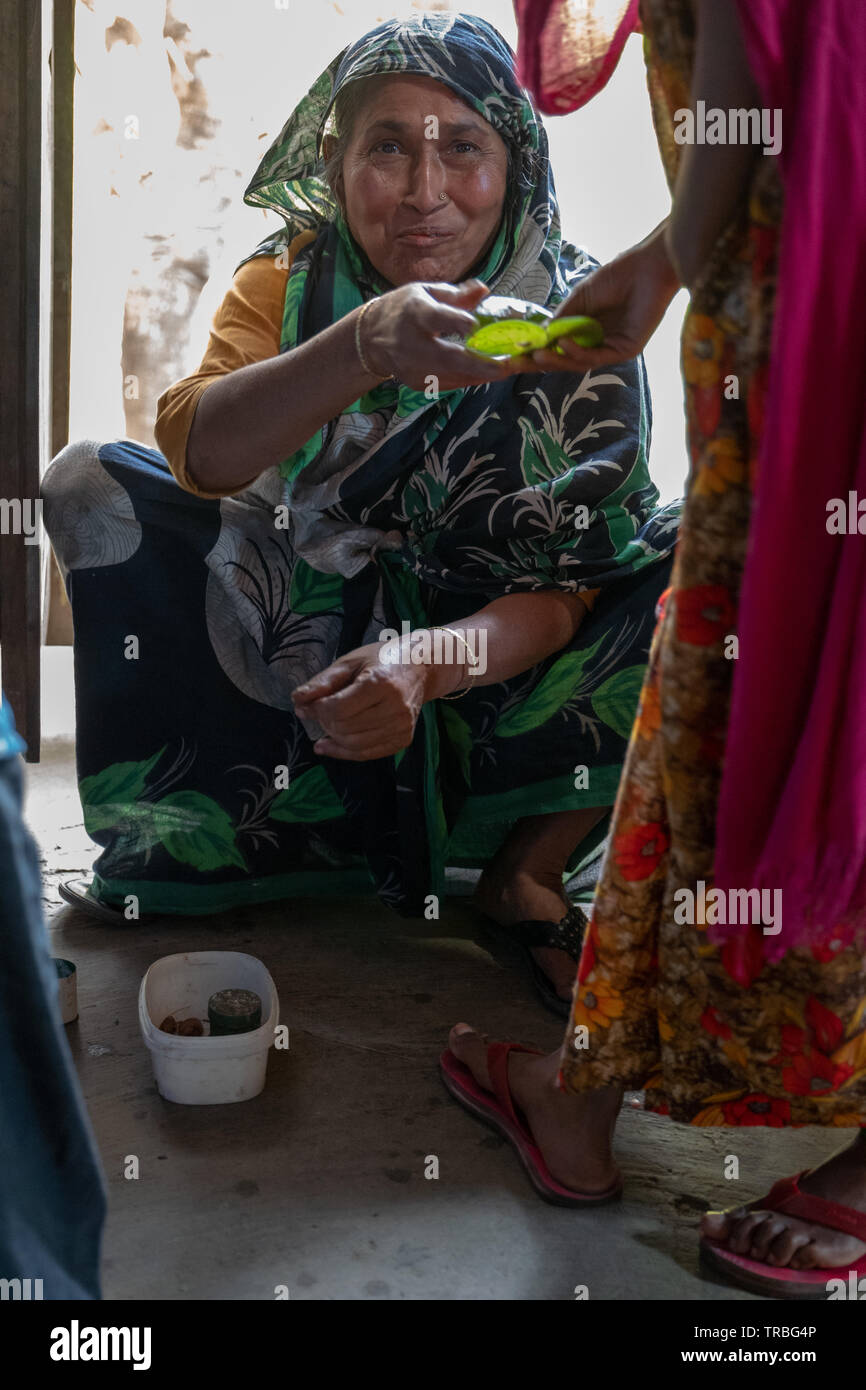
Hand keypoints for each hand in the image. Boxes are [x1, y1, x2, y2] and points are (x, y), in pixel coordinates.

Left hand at [292, 641, 436, 760]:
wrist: (421, 666)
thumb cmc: (382, 658)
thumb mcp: (350, 662)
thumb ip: (322, 682)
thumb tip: (297, 701)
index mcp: (381, 683)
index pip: (338, 709)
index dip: (317, 710)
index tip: (310, 703)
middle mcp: (395, 707)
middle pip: (345, 728)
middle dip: (323, 723)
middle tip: (315, 713)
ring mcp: (402, 726)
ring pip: (354, 745)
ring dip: (332, 738)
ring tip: (324, 727)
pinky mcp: (403, 739)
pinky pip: (367, 754)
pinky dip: (345, 752)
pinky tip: (330, 744)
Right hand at [362, 279, 530, 391]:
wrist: (371, 338)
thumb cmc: (404, 309)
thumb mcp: (427, 292)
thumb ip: (457, 294)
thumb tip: (484, 290)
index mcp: (415, 312)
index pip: (436, 318)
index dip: (457, 322)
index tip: (477, 326)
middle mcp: (411, 342)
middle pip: (447, 357)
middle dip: (479, 363)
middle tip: (507, 366)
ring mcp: (412, 367)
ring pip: (451, 376)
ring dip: (480, 374)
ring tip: (505, 369)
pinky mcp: (416, 383)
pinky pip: (448, 384)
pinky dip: (468, 379)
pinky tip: (485, 374)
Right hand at [525, 222, 681, 374]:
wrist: (648, 265)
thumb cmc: (617, 276)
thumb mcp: (580, 298)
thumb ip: (561, 318)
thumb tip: (538, 337)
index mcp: (587, 332)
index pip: (559, 349)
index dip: (536, 353)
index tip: (513, 355)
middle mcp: (599, 344)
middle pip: (565, 361)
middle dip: (541, 364)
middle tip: (518, 363)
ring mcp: (613, 349)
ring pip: (579, 363)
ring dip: (556, 360)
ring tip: (537, 355)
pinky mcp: (627, 350)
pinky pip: (597, 357)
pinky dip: (577, 352)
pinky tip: (564, 344)